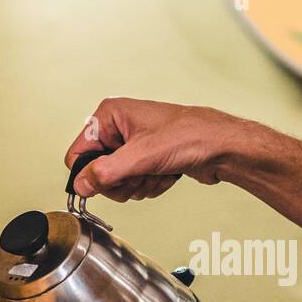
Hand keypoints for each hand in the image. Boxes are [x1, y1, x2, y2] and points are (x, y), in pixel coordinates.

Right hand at [64, 97, 241, 202]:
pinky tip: (166, 175)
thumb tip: (81, 185)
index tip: (107, 183)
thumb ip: (106, 172)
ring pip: (118, 182)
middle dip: (122, 181)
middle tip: (141, 174)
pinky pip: (136, 184)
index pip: (79, 153)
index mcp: (110, 116)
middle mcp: (119, 128)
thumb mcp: (141, 156)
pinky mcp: (148, 160)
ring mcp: (134, 145)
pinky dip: (151, 185)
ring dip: (139, 184)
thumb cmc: (189, 136)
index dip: (90, 174)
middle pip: (98, 172)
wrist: (222, 147)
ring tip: (158, 171)